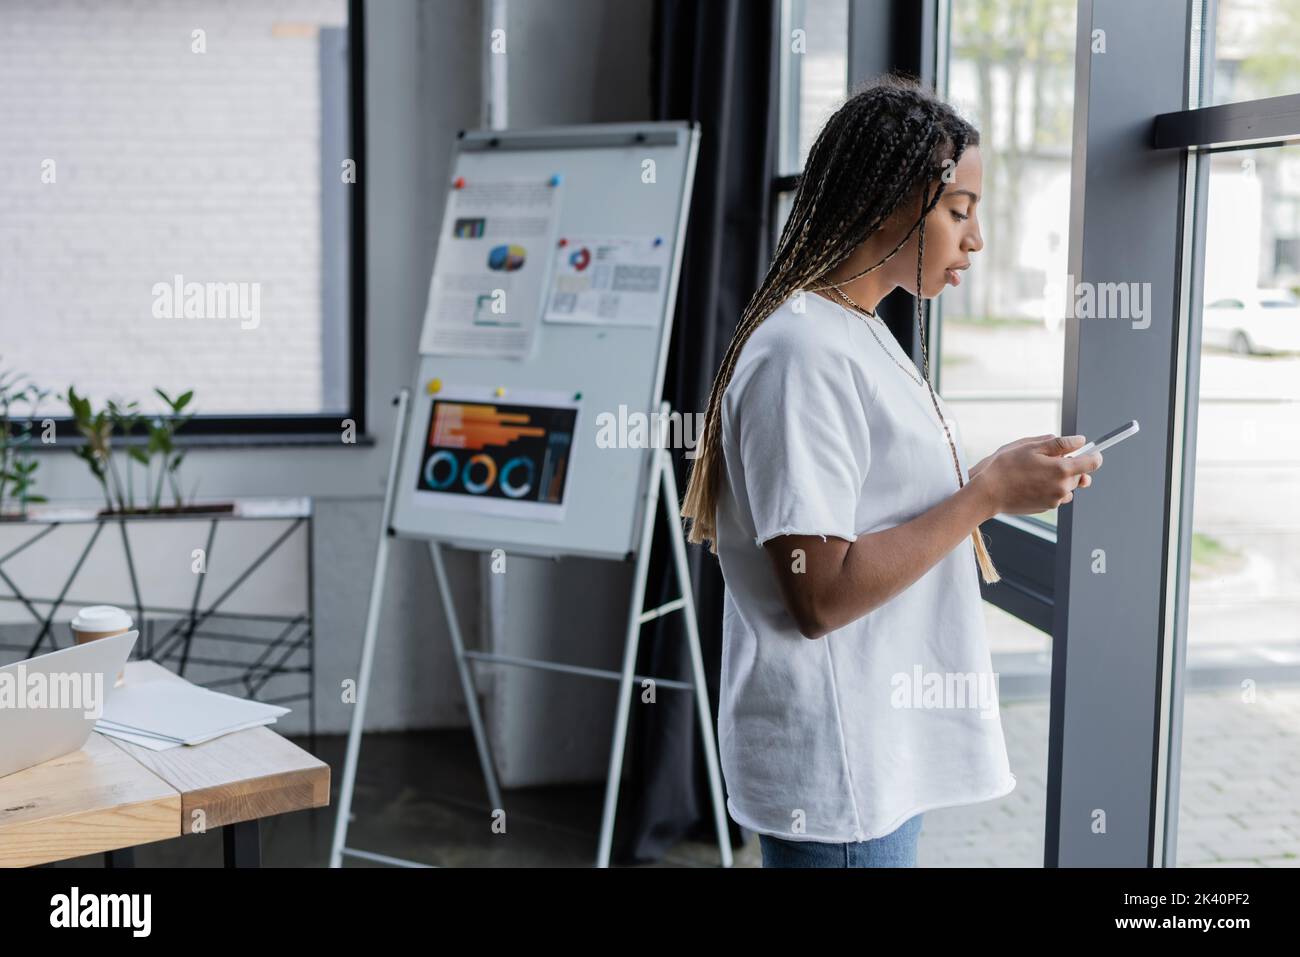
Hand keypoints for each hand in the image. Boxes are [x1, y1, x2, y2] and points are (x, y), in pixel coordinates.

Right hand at [969, 434, 1101, 515]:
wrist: (987, 492)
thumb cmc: (1006, 466)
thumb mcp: (1031, 446)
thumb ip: (1060, 444)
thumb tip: (1080, 441)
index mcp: (1062, 470)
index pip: (1093, 463)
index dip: (1094, 455)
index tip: (1090, 451)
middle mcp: (1062, 487)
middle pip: (1080, 475)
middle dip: (1070, 466)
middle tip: (1048, 459)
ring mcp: (1055, 500)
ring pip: (1068, 486)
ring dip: (1060, 478)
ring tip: (1037, 472)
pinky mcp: (1046, 507)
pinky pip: (1056, 496)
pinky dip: (1050, 488)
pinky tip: (1032, 483)